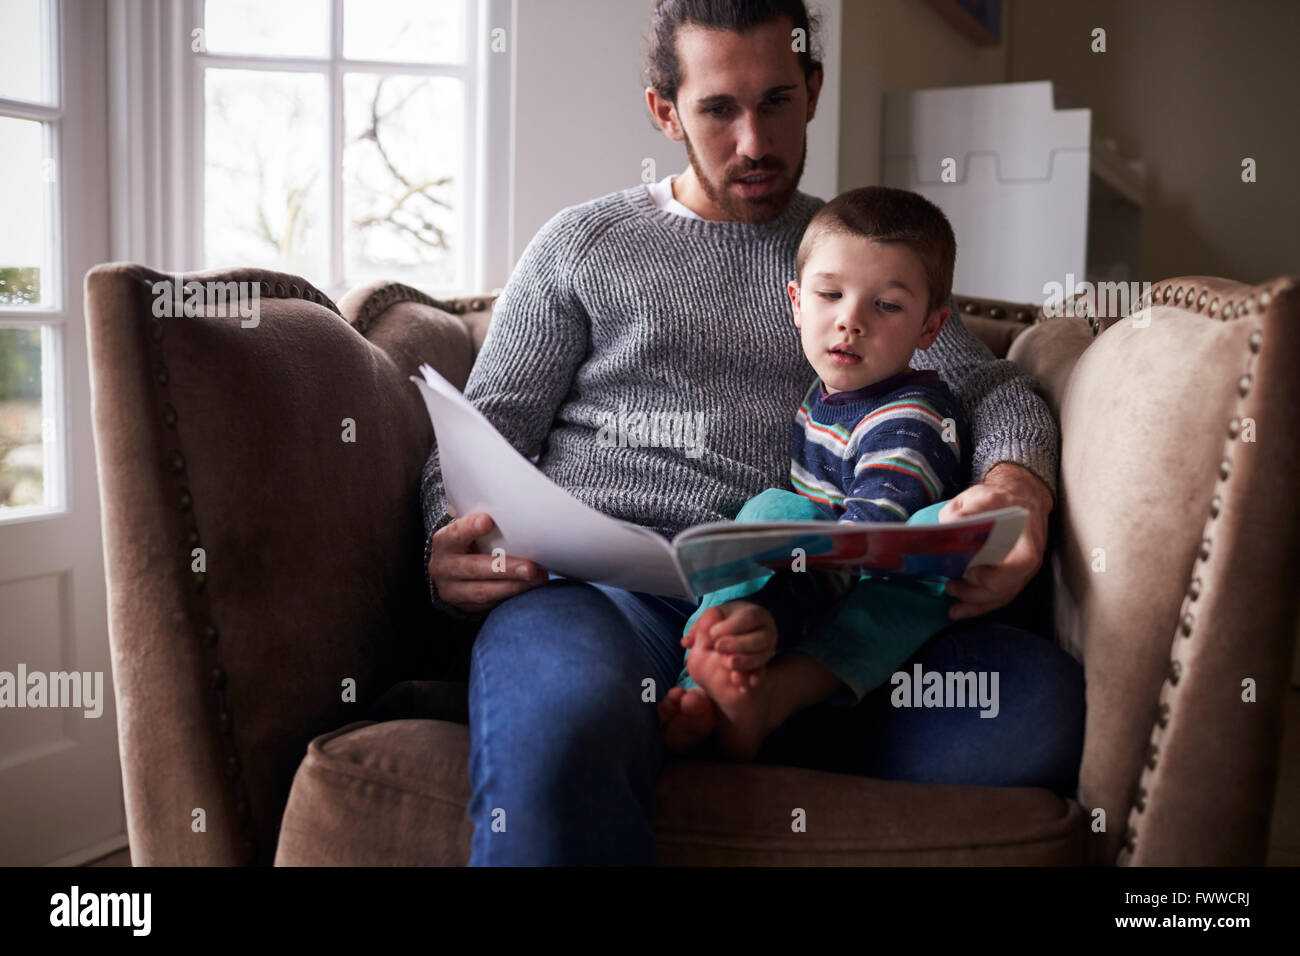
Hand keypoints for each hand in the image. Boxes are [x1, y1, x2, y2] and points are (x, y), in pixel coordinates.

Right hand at [428, 512, 548, 613]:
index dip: (469, 528)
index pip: (455, 534)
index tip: (488, 520)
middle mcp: (443, 567)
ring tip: (537, 579)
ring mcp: (452, 590)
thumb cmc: (469, 542)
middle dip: (504, 568)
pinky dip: (511, 595)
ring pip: (483, 591)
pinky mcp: (465, 606)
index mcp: (444, 542)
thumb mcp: (468, 529)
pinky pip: (490, 604)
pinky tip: (529, 587)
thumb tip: (517, 512)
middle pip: (473, 568)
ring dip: (513, 586)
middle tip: (530, 567)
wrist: (452, 569)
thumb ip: (485, 523)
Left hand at [682, 600, 778, 688]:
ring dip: (745, 661)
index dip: (731, 626)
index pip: (748, 618)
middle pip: (759, 638)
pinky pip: (762, 671)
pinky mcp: (765, 664)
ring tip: (728, 664)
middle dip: (738, 644)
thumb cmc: (726, 621)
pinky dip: (754, 677)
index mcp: (756, 614)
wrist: (743, 632)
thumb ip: (701, 627)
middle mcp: (767, 631)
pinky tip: (744, 683)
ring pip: (762, 656)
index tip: (713, 633)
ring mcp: (768, 649)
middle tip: (718, 647)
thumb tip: (686, 643)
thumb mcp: (714, 618)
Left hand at [937, 463, 1052, 620]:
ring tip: (953, 605)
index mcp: (1021, 530)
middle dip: (977, 593)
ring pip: (1005, 595)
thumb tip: (944, 534)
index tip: (968, 572)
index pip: (1017, 563)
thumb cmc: (995, 497)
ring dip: (977, 604)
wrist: (1021, 495)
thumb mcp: (974, 496)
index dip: (992, 574)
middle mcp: (1029, 552)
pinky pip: (1004, 595)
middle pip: (1008, 586)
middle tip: (951, 585)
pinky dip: (982, 605)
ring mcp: (1027, 566)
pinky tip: (963, 609)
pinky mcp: (1020, 575)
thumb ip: (959, 514)